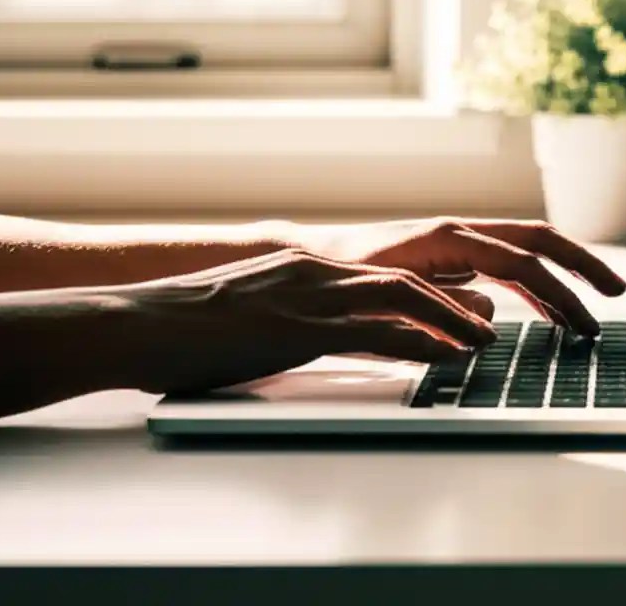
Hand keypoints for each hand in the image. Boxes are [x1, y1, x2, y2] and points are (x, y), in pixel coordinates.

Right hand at [115, 248, 497, 394]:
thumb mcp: (253, 316)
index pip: (386, 276)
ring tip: (482, 344)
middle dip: (456, 305)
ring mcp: (309, 297)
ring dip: (450, 321)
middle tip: (489, 329)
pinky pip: (374, 330)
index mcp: (306, 269)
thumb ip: (294, 322)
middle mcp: (316, 273)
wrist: (136, 323)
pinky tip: (445, 356)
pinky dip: (418, 341)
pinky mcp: (299, 327)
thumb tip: (319, 342)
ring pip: (402, 298)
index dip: (432, 295)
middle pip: (408, 281)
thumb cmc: (186, 330)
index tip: (464, 314)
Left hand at [303, 219, 625, 335]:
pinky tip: (548, 316)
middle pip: (539, 241)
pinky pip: (505, 272)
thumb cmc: (343, 280)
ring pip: (526, 256)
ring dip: (560, 283)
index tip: (589, 317)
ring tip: (587, 319)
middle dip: (581, 265)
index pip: (523, 261)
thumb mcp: (389, 299)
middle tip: (616, 293)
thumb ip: (441, 309)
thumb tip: (489, 321)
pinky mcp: (452, 261)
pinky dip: (532, 291)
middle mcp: (460, 235)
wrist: (309, 263)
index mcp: (450, 238)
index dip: (562, 289)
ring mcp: (458, 246)